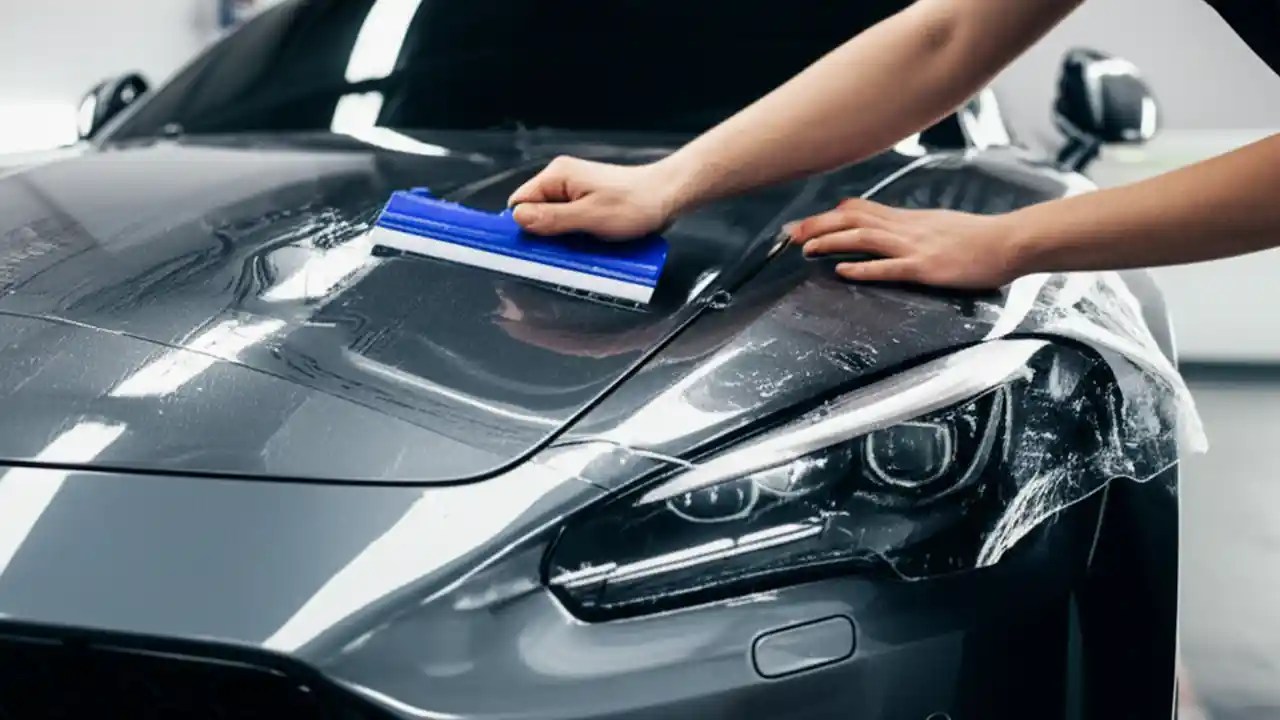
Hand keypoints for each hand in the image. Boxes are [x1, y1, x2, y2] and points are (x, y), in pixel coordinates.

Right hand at [508, 156, 681, 239]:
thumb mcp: (590, 217)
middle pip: (534, 212)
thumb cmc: (634, 205)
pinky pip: (568, 220)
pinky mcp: (586, 201)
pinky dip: (574, 234)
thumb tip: (517, 219)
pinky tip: (587, 243)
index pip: (519, 202)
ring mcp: (574, 190)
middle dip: (543, 234)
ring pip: (551, 219)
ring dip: (560, 237)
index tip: (531, 249)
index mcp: (557, 176)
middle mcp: (561, 179)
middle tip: (560, 252)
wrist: (668, 195)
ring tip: (578, 247)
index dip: (522, 227)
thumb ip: (552, 219)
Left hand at [788, 198, 1025, 289]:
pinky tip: (842, 271)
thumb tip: (889, 230)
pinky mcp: (926, 268)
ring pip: (863, 237)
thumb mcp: (939, 225)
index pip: (860, 208)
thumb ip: (913, 228)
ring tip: (805, 249)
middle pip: (852, 219)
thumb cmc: (979, 238)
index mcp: (909, 218)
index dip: (829, 215)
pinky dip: (862, 269)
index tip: (805, 223)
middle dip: (817, 225)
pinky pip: (889, 267)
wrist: (1010, 242)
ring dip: (830, 242)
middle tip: (788, 235)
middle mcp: (906, 227)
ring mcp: (915, 246)